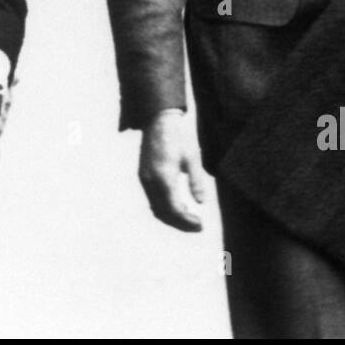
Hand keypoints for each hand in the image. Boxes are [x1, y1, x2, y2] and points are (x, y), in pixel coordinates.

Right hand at [138, 110, 207, 231]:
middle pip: (163, 212)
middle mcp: (151, 180)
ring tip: (189, 217)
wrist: (159, 119)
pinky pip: (152, 198)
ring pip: (155, 207)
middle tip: (197, 225)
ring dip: (171, 216)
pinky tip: (178, 205)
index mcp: (164, 177)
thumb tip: (201, 202)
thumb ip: (196, 181)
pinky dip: (164, 207)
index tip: (201, 224)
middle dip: (180, 223)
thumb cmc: (179, 136)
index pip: (174, 209)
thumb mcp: (192, 157)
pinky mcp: (143, 174)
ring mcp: (144, 178)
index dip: (187, 221)